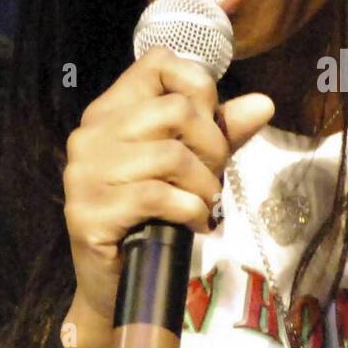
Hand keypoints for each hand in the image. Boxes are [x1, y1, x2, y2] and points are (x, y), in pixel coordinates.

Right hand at [62, 45, 274, 334]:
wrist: (121, 284)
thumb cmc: (156, 217)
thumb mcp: (193, 167)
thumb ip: (222, 132)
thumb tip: (263, 103)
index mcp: (111, 112)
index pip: (157, 62)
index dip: (199, 87)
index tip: (210, 125)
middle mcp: (90, 134)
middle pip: (175, 109)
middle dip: (213, 147)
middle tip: (214, 180)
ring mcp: (84, 174)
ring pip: (170, 155)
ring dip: (204, 187)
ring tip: (203, 205)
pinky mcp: (89, 213)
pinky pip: (158, 196)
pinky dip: (190, 210)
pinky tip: (192, 223)